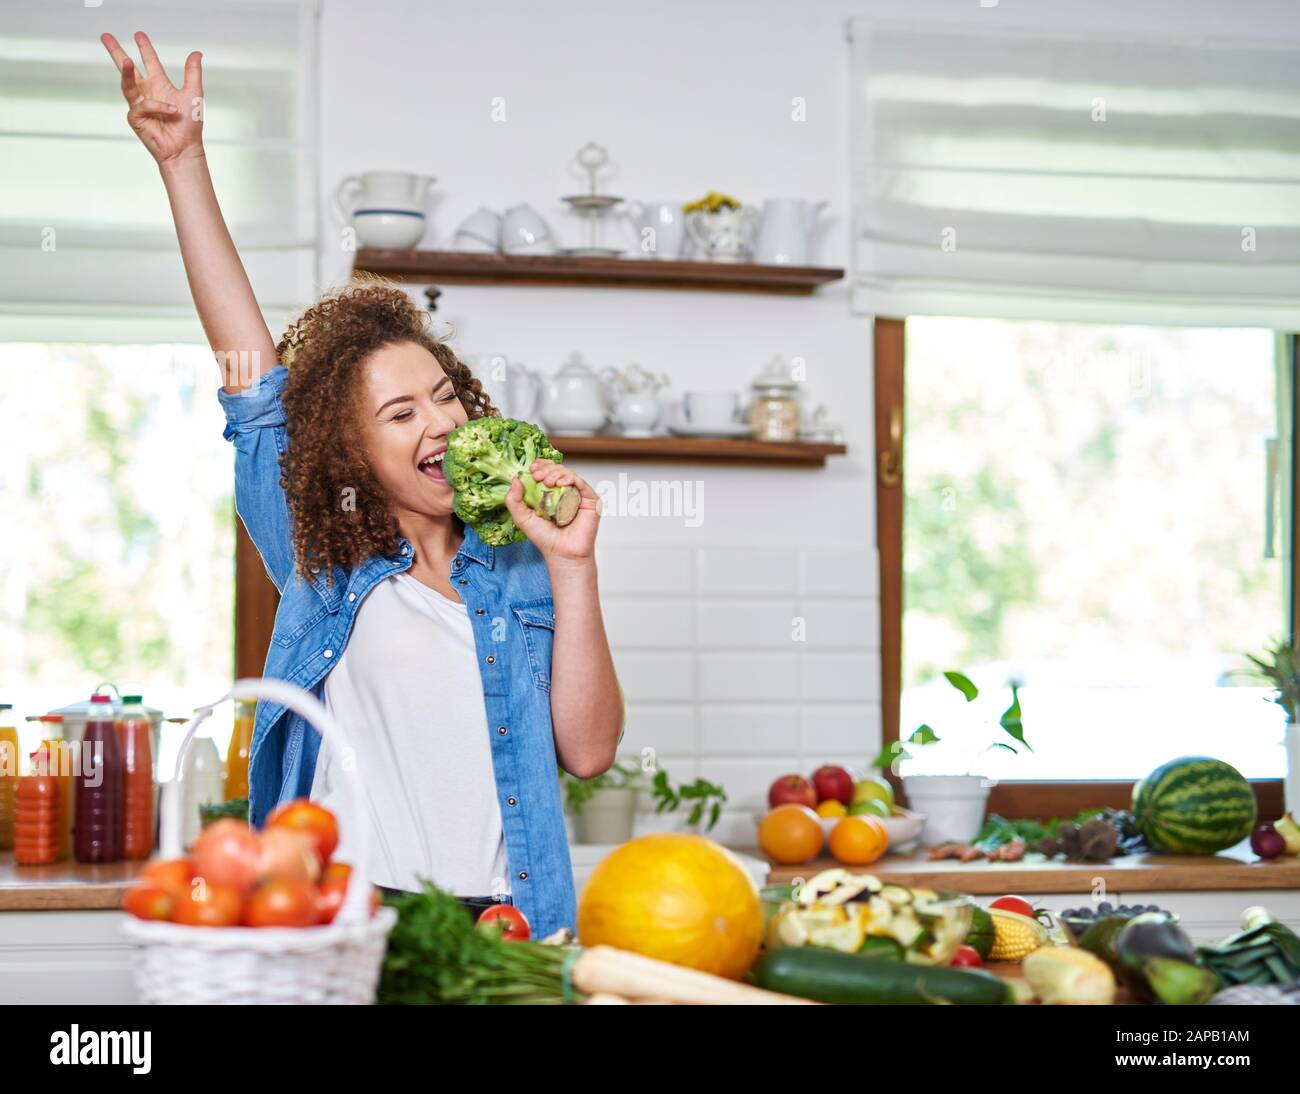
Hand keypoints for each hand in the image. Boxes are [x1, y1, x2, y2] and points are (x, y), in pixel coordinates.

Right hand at [101, 32, 203, 165]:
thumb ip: (192, 73)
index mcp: (160, 85)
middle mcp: (147, 92)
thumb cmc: (190, 125)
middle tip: (105, 36)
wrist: (185, 148)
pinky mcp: (136, 117)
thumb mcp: (194, 94)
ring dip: (126, 72)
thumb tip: (196, 53)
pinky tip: (171, 111)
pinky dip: (158, 106)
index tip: (138, 34)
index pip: (150, 62)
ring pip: (126, 83)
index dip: (145, 48)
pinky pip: (143, 106)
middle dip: (116, 52)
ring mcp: (139, 104)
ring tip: (125, 59)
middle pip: (127, 68)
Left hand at [504, 459, 599, 567]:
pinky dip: (570, 478)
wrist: (563, 553)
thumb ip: (514, 500)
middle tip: (538, 476)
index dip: (539, 466)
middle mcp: (564, 492)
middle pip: (557, 469)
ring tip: (548, 482)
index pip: (545, 472)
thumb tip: (515, 479)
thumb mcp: (522, 518)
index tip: (531, 468)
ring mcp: (577, 495)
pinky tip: (560, 483)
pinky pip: (580, 482)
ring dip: (556, 473)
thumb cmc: (545, 538)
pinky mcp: (590, 499)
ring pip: (568, 473)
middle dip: (546, 469)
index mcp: (549, 493)